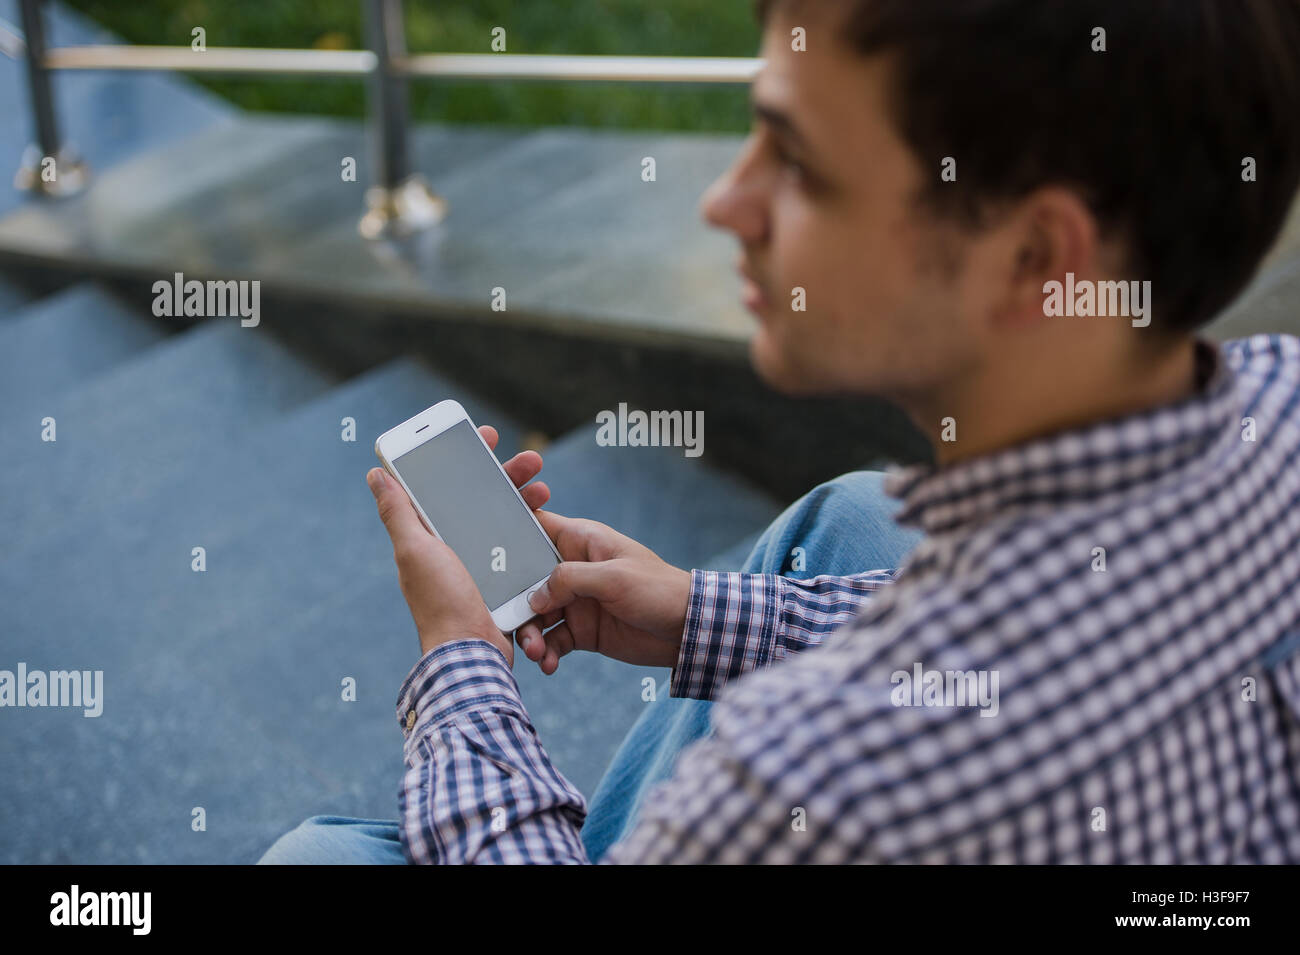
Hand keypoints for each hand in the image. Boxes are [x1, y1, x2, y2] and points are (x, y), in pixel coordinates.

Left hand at [368, 425, 552, 662]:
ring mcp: (480, 564)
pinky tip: (548, 521)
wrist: (474, 654)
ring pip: (506, 519)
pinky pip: (520, 548)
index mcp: (430, 537)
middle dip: (507, 476)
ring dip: (526, 501)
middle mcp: (453, 547)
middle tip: (532, 461)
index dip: (464, 459)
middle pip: (483, 499)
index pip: (446, 486)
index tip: (485, 437)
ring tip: (545, 491)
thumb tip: (375, 475)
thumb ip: (398, 514)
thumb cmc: (441, 603)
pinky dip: (534, 531)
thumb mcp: (416, 552)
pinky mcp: (504, 581)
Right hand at [515, 511, 691, 674]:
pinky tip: (548, 664)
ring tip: (536, 652)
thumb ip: (569, 580)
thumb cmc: (657, 590)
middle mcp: (571, 569)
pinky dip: (546, 652)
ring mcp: (575, 601)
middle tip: (510, 623)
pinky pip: (552, 640)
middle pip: (525, 580)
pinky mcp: (581, 630)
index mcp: (579, 541)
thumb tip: (533, 597)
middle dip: (514, 601)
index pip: (535, 526)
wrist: (687, 630)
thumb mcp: (614, 578)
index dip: (509, 532)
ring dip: (529, 634)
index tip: (485, 551)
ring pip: (535, 615)